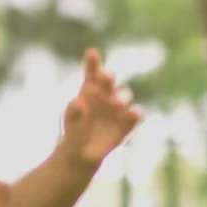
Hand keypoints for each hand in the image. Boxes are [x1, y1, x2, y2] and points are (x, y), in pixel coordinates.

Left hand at [60, 49, 142, 163]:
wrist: (82, 153)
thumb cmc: (74, 131)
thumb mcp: (71, 122)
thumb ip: (73, 112)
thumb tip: (78, 102)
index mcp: (91, 89)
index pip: (93, 73)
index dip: (93, 63)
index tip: (91, 53)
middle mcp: (107, 94)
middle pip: (110, 82)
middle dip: (109, 78)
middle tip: (106, 77)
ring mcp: (118, 108)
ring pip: (125, 96)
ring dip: (122, 97)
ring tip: (116, 103)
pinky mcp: (127, 123)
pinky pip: (135, 116)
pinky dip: (135, 114)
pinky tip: (133, 114)